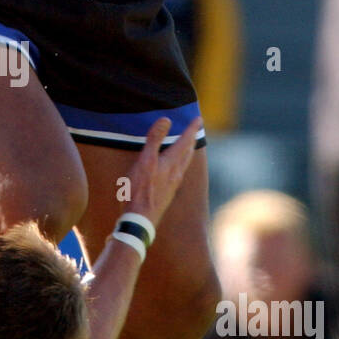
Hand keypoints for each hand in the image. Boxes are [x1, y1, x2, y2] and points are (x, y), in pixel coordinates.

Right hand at [121, 115, 200, 231]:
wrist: (140, 220)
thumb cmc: (139, 190)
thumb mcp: (144, 161)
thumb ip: (154, 139)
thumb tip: (166, 119)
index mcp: (171, 162)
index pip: (185, 141)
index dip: (192, 129)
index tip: (199, 119)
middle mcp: (176, 173)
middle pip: (187, 153)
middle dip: (191, 139)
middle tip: (195, 130)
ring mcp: (173, 184)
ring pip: (184, 164)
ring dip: (187, 152)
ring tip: (188, 147)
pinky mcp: (168, 193)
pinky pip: (178, 173)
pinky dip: (180, 164)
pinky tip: (175, 170)